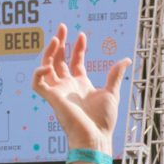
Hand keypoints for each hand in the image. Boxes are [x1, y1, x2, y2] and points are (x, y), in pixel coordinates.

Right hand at [32, 25, 131, 150]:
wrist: (96, 136)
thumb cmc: (103, 120)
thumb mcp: (112, 93)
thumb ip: (115, 75)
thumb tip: (125, 60)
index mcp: (81, 84)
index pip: (75, 61)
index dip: (77, 47)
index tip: (81, 35)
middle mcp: (68, 86)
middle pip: (59, 59)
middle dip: (60, 42)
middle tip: (62, 27)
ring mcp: (59, 91)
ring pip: (46, 67)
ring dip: (49, 52)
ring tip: (56, 39)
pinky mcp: (51, 98)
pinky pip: (38, 84)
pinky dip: (38, 73)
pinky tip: (47, 65)